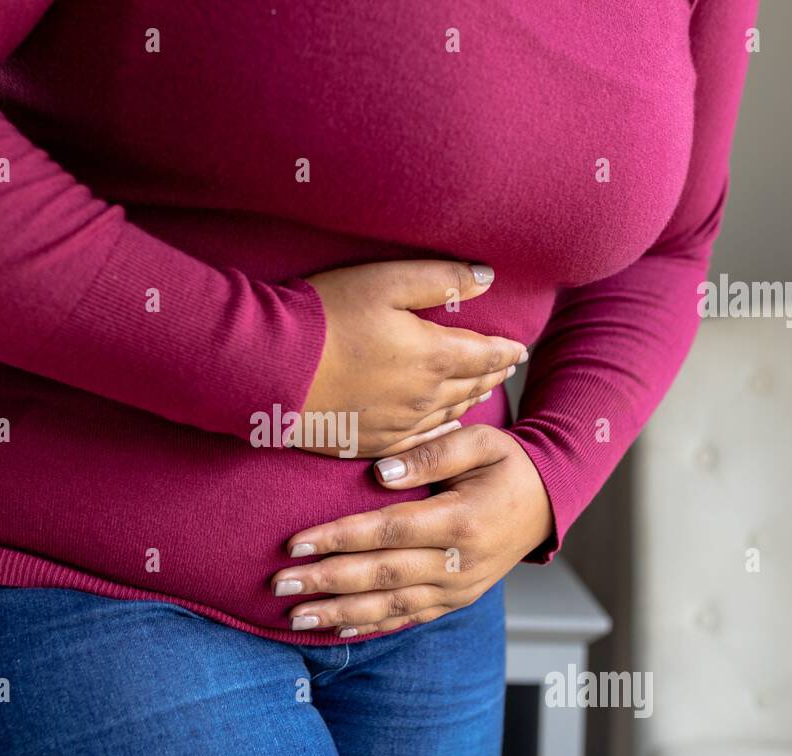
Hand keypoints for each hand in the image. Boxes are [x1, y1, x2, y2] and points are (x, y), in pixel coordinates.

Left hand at [271, 424, 554, 636]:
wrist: (549, 502)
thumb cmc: (508, 464)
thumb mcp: (479, 441)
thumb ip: (430, 453)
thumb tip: (380, 473)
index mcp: (461, 521)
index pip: (388, 531)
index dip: (339, 538)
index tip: (295, 542)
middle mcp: (459, 563)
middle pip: (381, 575)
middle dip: (325, 581)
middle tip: (279, 582)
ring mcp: (458, 588)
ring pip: (390, 606)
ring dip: (339, 613)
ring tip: (294, 617)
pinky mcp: (456, 601)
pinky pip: (408, 618)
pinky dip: (370, 626)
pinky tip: (334, 629)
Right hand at [296, 261, 527, 457]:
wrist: (271, 367)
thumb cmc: (325, 316)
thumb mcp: (386, 281)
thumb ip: (441, 278)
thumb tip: (486, 277)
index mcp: (433, 356)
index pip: (486, 355)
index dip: (506, 351)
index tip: (520, 349)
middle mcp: (423, 398)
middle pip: (471, 387)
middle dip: (492, 376)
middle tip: (505, 369)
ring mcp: (398, 426)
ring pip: (449, 416)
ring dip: (469, 401)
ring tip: (480, 392)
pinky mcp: (371, 443)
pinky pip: (420, 443)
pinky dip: (440, 432)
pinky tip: (444, 428)